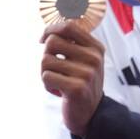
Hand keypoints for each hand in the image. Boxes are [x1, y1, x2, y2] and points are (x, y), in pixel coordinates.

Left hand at [40, 20, 105, 136]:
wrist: (90, 112)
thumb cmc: (81, 82)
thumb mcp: (83, 59)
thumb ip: (71, 43)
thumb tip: (49, 31)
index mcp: (96, 48)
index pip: (68, 26)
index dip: (50, 30)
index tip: (43, 40)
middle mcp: (94, 58)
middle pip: (52, 42)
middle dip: (46, 55)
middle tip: (55, 68)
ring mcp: (87, 73)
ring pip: (46, 60)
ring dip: (45, 72)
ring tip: (58, 81)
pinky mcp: (77, 87)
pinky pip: (46, 76)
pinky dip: (47, 85)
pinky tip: (59, 91)